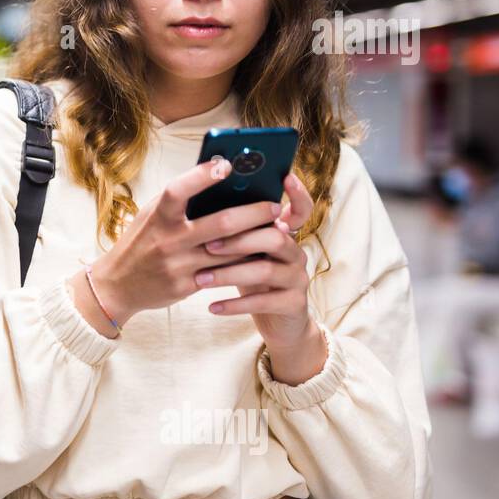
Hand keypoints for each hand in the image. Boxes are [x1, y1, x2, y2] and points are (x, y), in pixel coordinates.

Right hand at [81, 160, 286, 326]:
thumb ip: (178, 200)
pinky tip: (260, 253)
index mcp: (158, 217)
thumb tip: (215, 174)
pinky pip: (223, 273)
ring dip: (257, 239)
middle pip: (221, 224)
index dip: (201, 177)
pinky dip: (244, 262)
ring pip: (230, 251)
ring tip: (277, 228)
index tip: (226, 166)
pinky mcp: (186, 286)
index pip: (178, 191)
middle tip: (274, 205)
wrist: (117, 285)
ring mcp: (178, 265)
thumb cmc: (141, 242)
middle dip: (254, 213)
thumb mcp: (151, 215)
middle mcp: (168, 240)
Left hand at [193, 172, 325, 380]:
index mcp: (283, 233)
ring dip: (229, 273)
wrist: (274, 322)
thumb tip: (199, 203)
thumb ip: (231, 230)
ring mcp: (298, 278)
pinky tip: (212, 306)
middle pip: (274, 237)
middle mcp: (296, 252)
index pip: (300, 209)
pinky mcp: (294, 304)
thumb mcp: (240, 251)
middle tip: (207, 245)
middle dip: (239, 240)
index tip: (285, 176)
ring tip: (200, 279)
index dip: (298, 193)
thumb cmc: (247, 276)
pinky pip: (264, 302)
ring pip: (266, 270)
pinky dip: (235, 304)